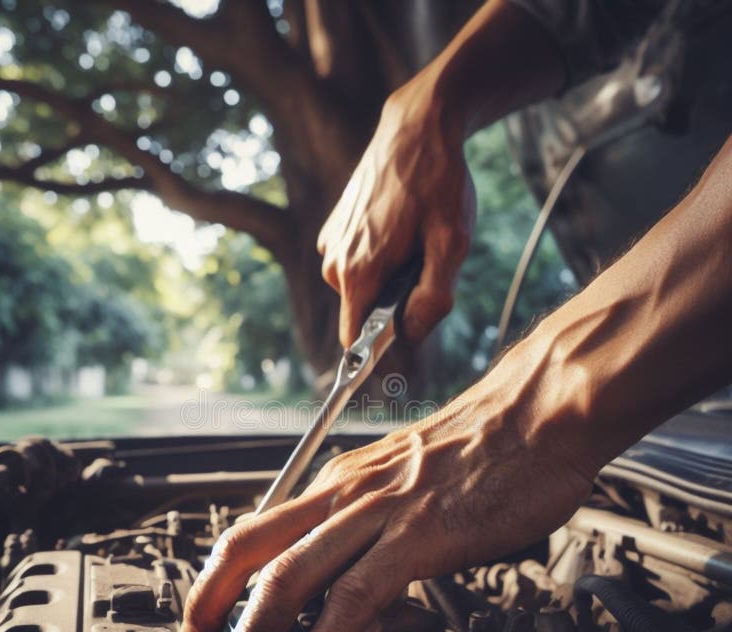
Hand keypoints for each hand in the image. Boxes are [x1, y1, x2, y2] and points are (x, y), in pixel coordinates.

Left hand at [181, 343, 594, 631]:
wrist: (536, 412)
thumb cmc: (486, 445)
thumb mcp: (412, 480)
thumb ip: (379, 520)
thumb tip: (364, 567)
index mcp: (343, 479)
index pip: (262, 527)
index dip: (225, 573)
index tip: (211, 609)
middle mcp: (347, 491)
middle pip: (253, 547)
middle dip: (215, 603)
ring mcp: (379, 513)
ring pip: (290, 577)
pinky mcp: (418, 537)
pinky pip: (354, 600)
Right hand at [317, 70, 475, 346]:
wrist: (415, 126)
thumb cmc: (437, 183)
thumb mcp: (452, 242)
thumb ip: (434, 297)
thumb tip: (412, 336)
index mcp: (359, 274)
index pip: (355, 341)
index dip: (378, 353)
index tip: (399, 348)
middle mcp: (334, 264)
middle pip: (365, 313)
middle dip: (394, 302)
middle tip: (425, 261)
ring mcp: (331, 244)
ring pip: (361, 288)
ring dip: (387, 277)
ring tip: (412, 237)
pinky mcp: (333, 229)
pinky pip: (356, 263)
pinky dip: (378, 257)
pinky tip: (398, 226)